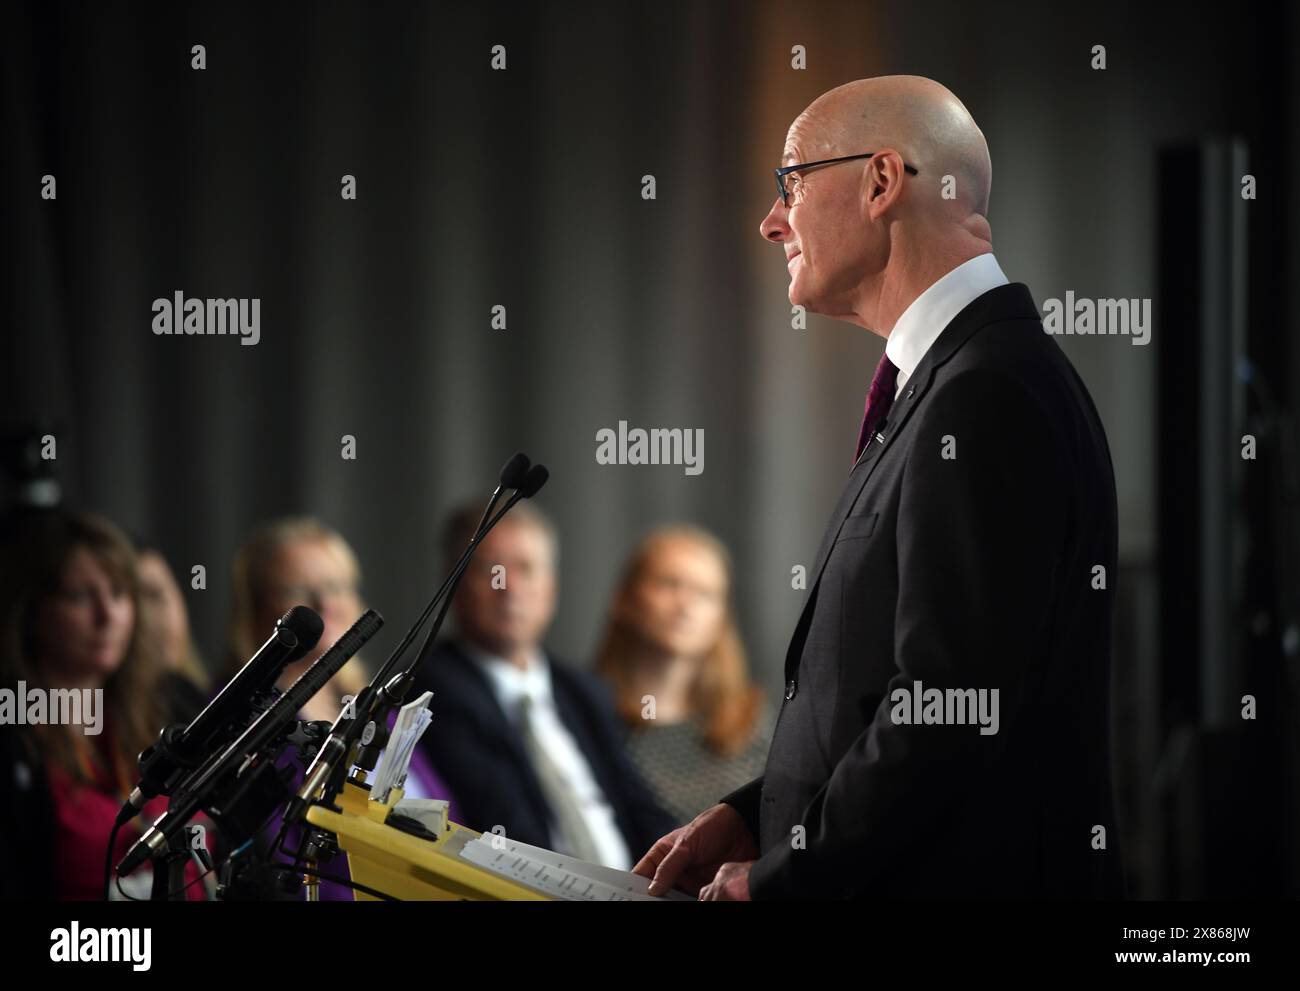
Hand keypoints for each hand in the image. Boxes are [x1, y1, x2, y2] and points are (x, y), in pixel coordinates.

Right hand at [632, 803, 758, 897]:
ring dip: (672, 905)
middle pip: (656, 894)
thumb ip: (669, 866)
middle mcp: (673, 872)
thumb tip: (652, 889)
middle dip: (653, 901)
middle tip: (651, 905)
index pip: (641, 875)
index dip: (632, 888)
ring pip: (674, 902)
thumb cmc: (713, 826)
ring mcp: (689, 884)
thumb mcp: (687, 842)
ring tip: (672, 905)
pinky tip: (692, 905)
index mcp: (662, 856)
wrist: (745, 830)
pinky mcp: (705, 893)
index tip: (628, 899)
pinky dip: (691, 906)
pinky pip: (694, 904)